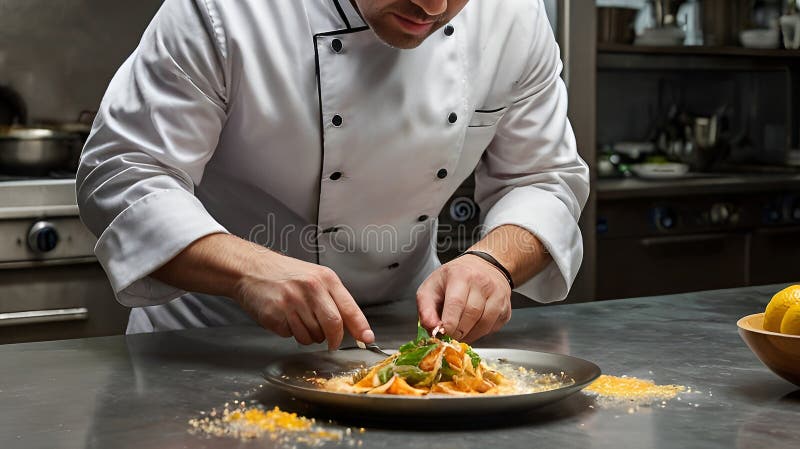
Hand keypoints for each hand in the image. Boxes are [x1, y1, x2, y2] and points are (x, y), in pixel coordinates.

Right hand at [233, 251, 373, 349]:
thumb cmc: (285, 275)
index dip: (360, 327)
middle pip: (333, 326)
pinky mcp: (275, 315)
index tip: (367, 338)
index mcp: (325, 279)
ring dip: (309, 336)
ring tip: (298, 318)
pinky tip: (284, 317)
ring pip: (312, 336)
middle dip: (334, 340)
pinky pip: (292, 336)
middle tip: (332, 343)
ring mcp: (292, 302)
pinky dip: (290, 332)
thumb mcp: (314, 278)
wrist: (250, 269)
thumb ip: (334, 299)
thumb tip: (354, 327)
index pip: (349, 308)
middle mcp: (310, 289)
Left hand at [416, 254, 511, 342]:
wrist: (483, 267)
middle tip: (449, 336)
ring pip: (484, 324)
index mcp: (461, 275)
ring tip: (460, 333)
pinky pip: (493, 327)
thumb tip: (431, 328)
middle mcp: (482, 282)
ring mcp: (498, 294)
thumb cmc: (454, 278)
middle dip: (458, 332)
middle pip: (471, 315)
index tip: (442, 333)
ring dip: (470, 335)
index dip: (449, 323)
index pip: (456, 303)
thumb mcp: (432, 286)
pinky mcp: (506, 307)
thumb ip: (426, 308)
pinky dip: (481, 333)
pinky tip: (473, 327)